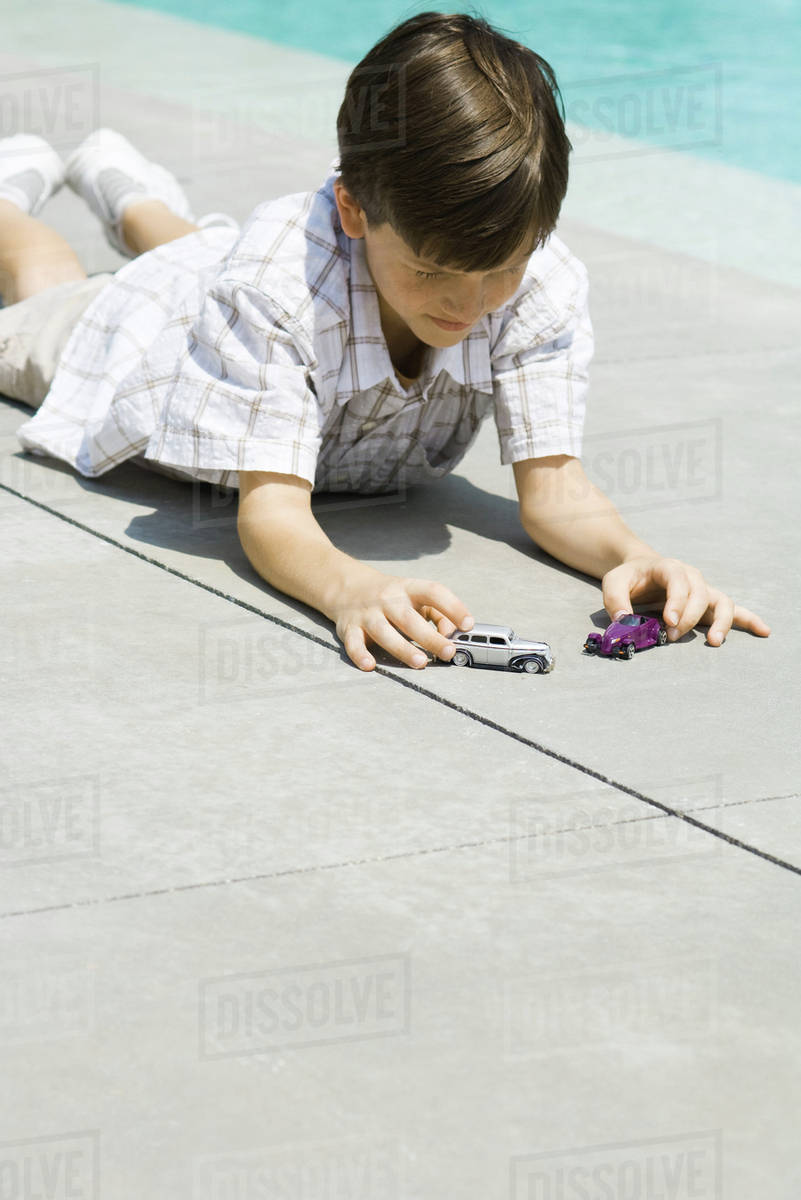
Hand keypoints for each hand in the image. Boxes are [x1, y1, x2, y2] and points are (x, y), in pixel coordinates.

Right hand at [331, 566, 473, 670]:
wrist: (347, 587)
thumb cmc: (390, 597)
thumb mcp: (414, 596)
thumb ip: (436, 613)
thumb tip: (451, 634)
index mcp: (408, 589)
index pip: (433, 592)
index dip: (452, 606)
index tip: (467, 623)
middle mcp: (388, 599)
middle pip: (409, 618)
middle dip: (430, 637)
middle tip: (448, 652)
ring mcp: (367, 614)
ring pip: (384, 632)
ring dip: (403, 648)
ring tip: (420, 662)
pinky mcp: (349, 628)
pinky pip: (354, 643)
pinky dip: (360, 655)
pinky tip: (370, 665)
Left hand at [602, 556, 770, 645]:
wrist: (641, 571)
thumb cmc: (629, 578)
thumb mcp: (613, 582)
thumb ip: (615, 599)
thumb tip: (624, 621)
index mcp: (668, 567)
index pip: (679, 580)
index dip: (677, 601)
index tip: (669, 621)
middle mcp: (691, 577)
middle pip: (699, 595)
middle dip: (688, 618)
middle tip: (672, 637)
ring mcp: (703, 590)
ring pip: (722, 601)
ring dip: (722, 622)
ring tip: (714, 641)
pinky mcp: (708, 603)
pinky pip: (733, 610)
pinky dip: (749, 620)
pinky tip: (763, 631)